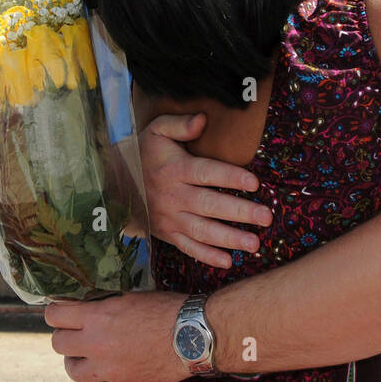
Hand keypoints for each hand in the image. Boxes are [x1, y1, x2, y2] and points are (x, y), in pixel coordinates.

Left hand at [47, 292, 187, 381]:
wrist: (193, 333)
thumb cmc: (167, 308)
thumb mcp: (132, 296)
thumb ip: (107, 304)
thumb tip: (92, 306)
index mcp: (97, 317)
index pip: (56, 315)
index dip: (55, 311)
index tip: (60, 311)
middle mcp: (97, 344)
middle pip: (59, 345)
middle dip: (64, 336)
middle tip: (75, 333)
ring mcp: (109, 369)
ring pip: (74, 372)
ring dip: (75, 364)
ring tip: (83, 359)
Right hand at [138, 113, 272, 267]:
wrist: (114, 183)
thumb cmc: (144, 153)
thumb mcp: (157, 131)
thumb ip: (179, 124)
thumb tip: (203, 119)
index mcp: (175, 170)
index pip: (206, 173)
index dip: (230, 177)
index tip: (255, 183)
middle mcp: (174, 197)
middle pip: (210, 206)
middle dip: (240, 213)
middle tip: (266, 217)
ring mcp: (170, 218)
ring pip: (203, 231)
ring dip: (230, 239)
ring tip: (255, 244)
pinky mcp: (167, 234)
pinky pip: (188, 248)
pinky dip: (207, 257)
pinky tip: (229, 262)